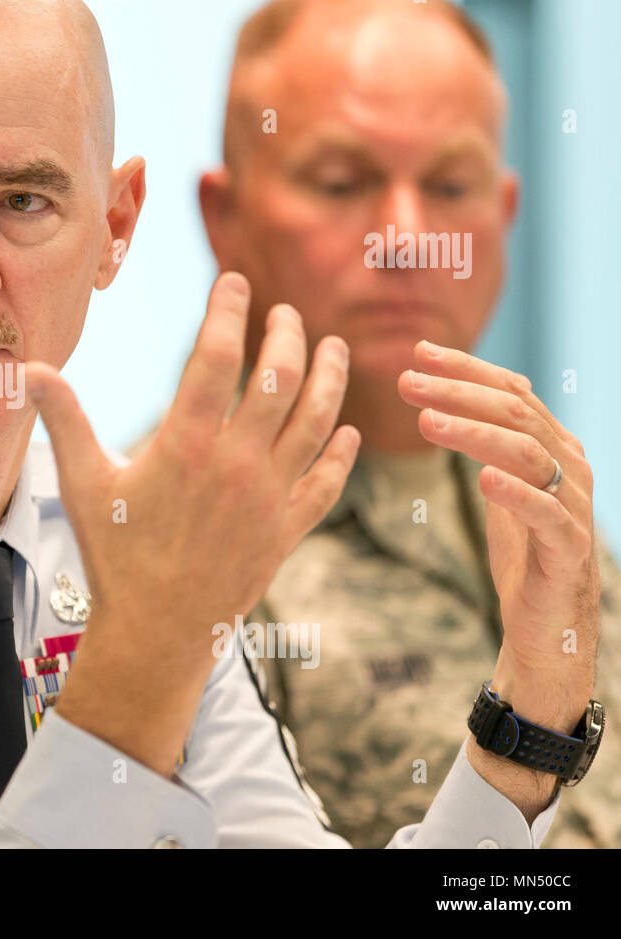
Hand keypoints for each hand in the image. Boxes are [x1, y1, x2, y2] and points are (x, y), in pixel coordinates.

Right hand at [22, 271, 360, 774]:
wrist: (157, 633)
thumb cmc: (114, 557)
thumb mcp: (82, 484)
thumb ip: (64, 421)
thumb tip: (31, 370)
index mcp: (186, 444)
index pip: (216, 355)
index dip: (227, 310)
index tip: (233, 282)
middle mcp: (237, 463)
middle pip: (280, 378)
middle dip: (288, 334)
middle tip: (286, 313)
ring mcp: (270, 497)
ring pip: (317, 420)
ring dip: (330, 377)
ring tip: (333, 346)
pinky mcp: (287, 529)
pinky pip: (328, 481)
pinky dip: (342, 452)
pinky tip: (348, 430)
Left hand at [398, 342, 599, 815]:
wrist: (548, 629)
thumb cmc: (523, 555)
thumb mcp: (501, 489)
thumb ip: (487, 444)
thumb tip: (446, 399)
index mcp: (553, 447)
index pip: (512, 392)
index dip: (467, 368)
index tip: (417, 352)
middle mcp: (571, 467)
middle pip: (517, 413)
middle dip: (459, 392)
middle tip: (405, 382)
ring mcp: (575, 508)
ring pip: (530, 454)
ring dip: (475, 434)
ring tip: (426, 423)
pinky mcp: (569, 551)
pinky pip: (549, 516)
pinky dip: (517, 494)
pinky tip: (483, 479)